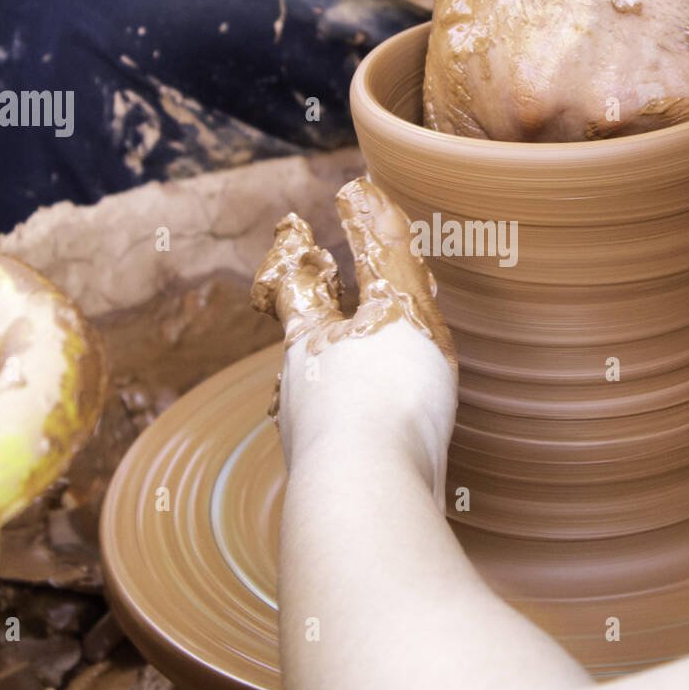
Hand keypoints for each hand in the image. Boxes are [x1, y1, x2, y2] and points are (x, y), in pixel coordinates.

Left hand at [250, 177, 457, 507]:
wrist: (371, 502)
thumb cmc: (384, 400)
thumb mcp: (397, 310)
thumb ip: (385, 253)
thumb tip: (359, 187)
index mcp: (309, 343)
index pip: (293, 284)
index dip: (294, 252)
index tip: (291, 225)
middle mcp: (299, 394)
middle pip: (298, 350)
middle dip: (310, 326)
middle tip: (315, 306)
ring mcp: (314, 447)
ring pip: (314, 404)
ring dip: (330, 385)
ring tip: (352, 382)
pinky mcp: (339, 491)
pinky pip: (344, 452)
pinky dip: (357, 437)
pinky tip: (382, 451)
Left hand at [421, 0, 688, 141]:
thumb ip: (464, 58)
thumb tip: (463, 110)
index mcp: (470, 86)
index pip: (468, 166)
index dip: (493, 148)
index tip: (511, 131)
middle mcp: (533, 119)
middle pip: (537, 174)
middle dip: (553, 137)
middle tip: (578, 73)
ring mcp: (612, 124)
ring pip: (605, 162)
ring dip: (613, 128)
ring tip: (624, 49)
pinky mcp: (683, 118)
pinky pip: (667, 137)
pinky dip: (670, 104)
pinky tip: (666, 43)